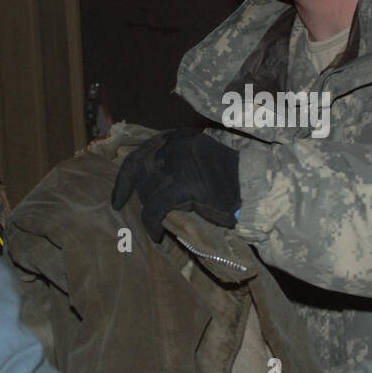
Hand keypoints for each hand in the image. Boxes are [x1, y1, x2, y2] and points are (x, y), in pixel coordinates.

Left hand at [111, 129, 240, 240]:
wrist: (253, 186)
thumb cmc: (230, 178)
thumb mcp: (201, 157)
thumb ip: (177, 160)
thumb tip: (150, 180)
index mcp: (178, 138)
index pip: (140, 153)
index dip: (125, 177)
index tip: (118, 195)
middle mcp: (174, 147)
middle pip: (140, 173)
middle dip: (140, 194)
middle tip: (142, 210)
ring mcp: (175, 166)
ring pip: (147, 192)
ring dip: (150, 209)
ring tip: (159, 221)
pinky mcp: (180, 187)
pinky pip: (154, 209)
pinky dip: (151, 224)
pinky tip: (156, 234)